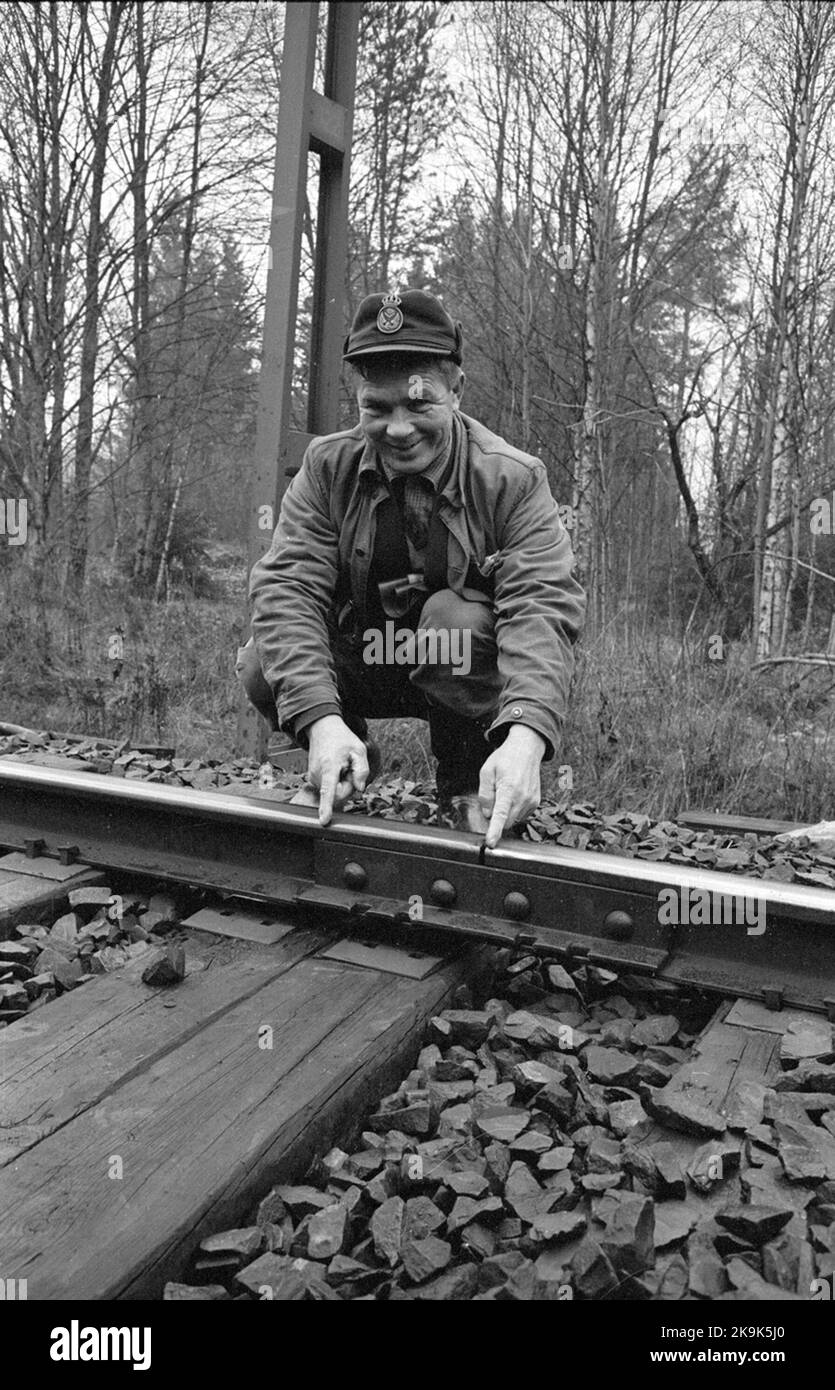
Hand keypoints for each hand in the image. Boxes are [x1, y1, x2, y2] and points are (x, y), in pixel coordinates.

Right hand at [307, 715, 369, 825]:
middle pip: (338, 794)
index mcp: (329, 766)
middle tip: (349, 769)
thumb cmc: (341, 739)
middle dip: (348, 786)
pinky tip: (336, 769)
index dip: (326, 807)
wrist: (323, 729)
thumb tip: (360, 788)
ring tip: (341, 766)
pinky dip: (335, 782)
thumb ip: (362, 769)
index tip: (324, 820)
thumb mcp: (359, 749)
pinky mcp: (312, 780)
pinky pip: (328, 789)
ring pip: (333, 792)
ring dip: (342, 783)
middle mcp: (318, 774)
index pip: (329, 790)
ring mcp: (313, 777)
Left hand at [478, 724, 544, 848]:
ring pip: (514, 820)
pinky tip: (513, 795)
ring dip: (506, 813)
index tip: (491, 843)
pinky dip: (514, 810)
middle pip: (506, 822)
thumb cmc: (505, 758)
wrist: (527, 749)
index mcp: (508, 789)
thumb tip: (487, 813)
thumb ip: (485, 794)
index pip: (500, 815)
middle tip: (494, 798)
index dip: (495, 831)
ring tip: (505, 792)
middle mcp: (522, 797)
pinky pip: (521, 815)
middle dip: (497, 818)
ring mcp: (531, 800)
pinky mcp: (536, 802)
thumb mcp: (487, 771)